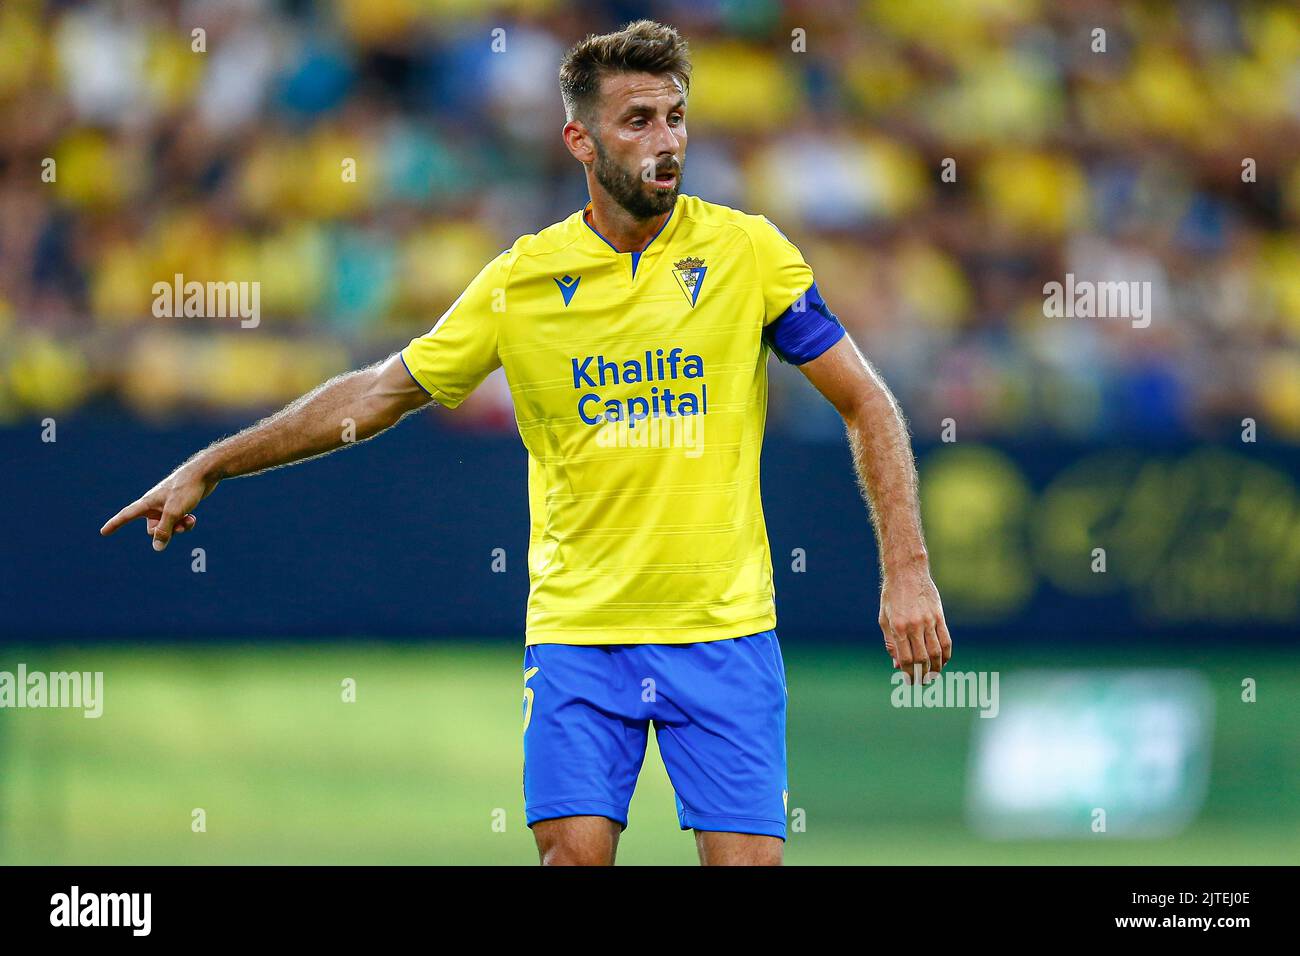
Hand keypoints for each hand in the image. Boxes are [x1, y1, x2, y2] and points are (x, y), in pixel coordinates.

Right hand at [100, 460, 218, 550]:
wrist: (203, 473)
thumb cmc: (186, 489)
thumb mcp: (174, 512)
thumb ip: (165, 530)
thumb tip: (157, 547)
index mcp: (147, 503)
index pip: (126, 515)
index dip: (114, 524)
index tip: (103, 532)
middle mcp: (154, 505)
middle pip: (153, 529)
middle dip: (166, 532)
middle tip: (178, 525)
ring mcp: (166, 506)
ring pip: (167, 527)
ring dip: (178, 528)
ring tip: (189, 520)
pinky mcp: (178, 506)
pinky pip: (177, 522)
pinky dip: (184, 523)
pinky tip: (192, 517)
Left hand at [879, 566, 951, 684]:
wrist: (907, 572)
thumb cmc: (892, 596)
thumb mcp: (884, 618)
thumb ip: (891, 642)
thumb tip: (897, 665)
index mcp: (898, 627)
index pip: (906, 659)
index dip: (908, 674)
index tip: (909, 682)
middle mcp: (914, 626)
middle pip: (922, 659)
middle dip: (922, 675)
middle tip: (921, 683)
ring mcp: (929, 621)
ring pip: (936, 652)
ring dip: (936, 668)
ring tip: (932, 676)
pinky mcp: (939, 616)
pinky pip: (946, 640)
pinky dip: (946, 654)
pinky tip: (942, 662)